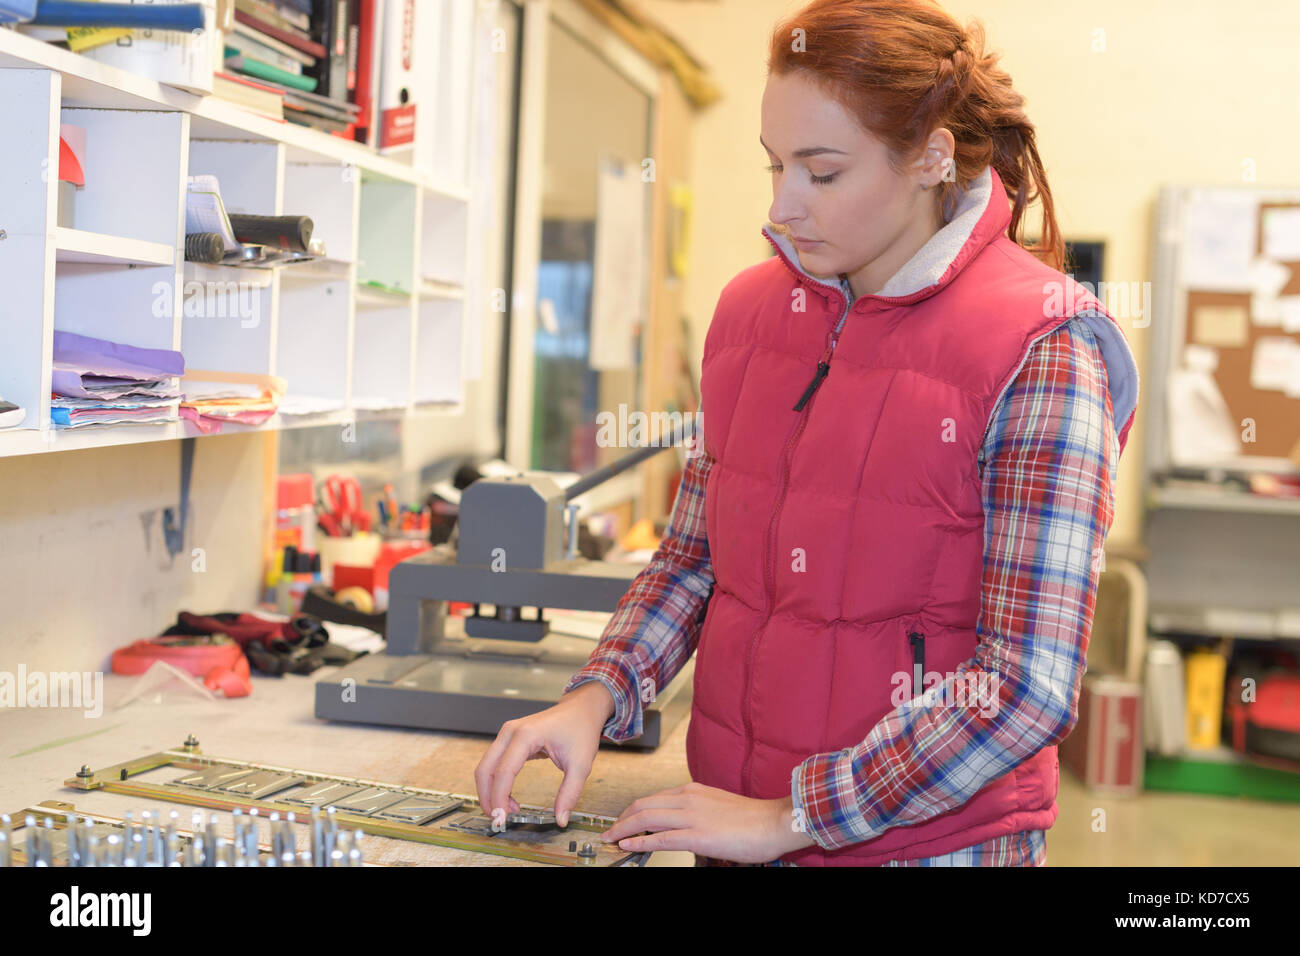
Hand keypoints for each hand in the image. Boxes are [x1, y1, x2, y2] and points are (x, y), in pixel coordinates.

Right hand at [474, 681, 614, 826]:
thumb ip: (570, 793)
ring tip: (506, 811)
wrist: (581, 709)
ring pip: (486, 767)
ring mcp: (508, 734)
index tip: (503, 819)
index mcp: (526, 735)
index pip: (504, 772)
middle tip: (498, 820)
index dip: (499, 798)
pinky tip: (509, 799)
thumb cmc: (580, 729)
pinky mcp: (509, 739)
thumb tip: (561, 819)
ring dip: (490, 791)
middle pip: (485, 769)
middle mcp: (511, 732)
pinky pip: (494, 763)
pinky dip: (496, 783)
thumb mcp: (581, 764)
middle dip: (487, 797)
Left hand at [600, 782, 816, 862]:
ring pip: (646, 818)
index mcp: (694, 791)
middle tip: (609, 830)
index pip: (654, 798)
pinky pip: (661, 838)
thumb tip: (683, 826)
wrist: (775, 822)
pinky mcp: (698, 835)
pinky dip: (640, 841)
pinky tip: (627, 845)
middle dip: (622, 818)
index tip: (623, 820)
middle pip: (644, 805)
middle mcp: (689, 798)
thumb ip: (698, 811)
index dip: (634, 810)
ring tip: (611, 838)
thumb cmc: (753, 819)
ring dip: (624, 829)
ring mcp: (692, 816)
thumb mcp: (718, 807)